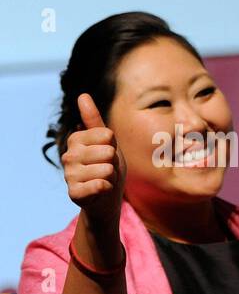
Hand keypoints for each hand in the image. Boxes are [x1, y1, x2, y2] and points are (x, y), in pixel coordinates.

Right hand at [62, 94, 124, 227]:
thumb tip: (82, 95)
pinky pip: (101, 185)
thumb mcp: (107, 142)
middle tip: (107, 170)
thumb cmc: (107, 167)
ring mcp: (69, 174)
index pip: (107, 135)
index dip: (114, 147)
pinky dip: (107, 189)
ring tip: (103, 180)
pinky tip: (100, 191)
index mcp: (76, 139)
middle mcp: (69, 155)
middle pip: (108, 152)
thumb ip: (94, 120)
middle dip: (114, 164)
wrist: (106, 199)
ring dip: (111, 178)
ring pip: (106, 169)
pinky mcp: (73, 192)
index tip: (107, 155)